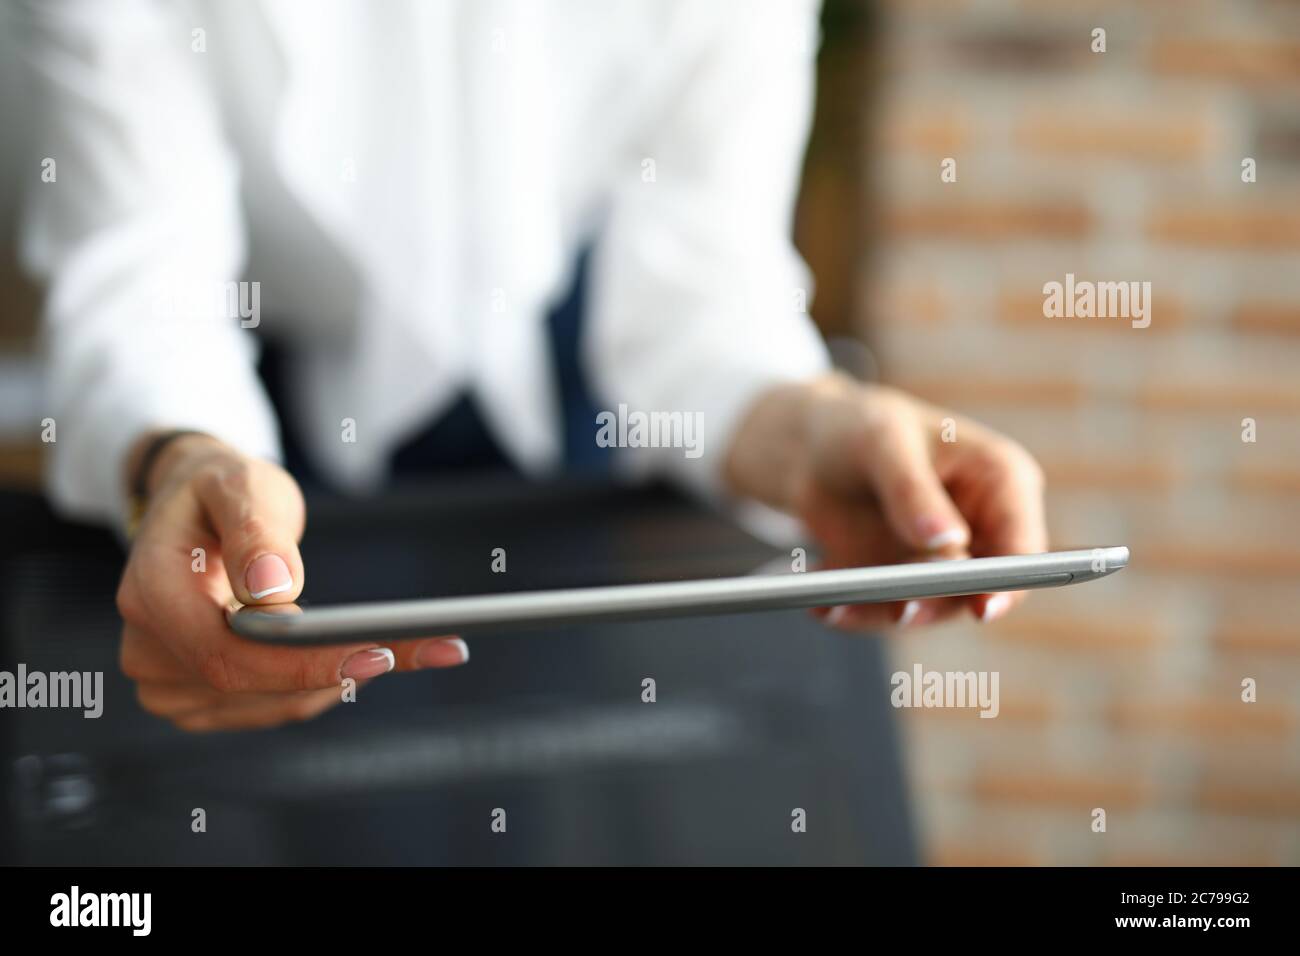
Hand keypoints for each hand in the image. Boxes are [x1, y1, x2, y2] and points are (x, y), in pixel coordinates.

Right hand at [116, 432, 467, 731]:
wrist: (196, 509)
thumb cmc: (223, 490)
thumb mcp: (242, 485)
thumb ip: (256, 532)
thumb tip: (274, 588)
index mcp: (151, 594)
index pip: (227, 656)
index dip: (302, 664)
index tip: (378, 652)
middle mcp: (149, 649)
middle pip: (254, 686)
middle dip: (343, 669)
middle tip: (437, 647)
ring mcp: (169, 682)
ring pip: (273, 704)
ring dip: (343, 678)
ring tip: (410, 643)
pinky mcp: (199, 699)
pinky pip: (273, 706)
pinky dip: (325, 684)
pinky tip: (360, 654)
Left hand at [724, 373, 1047, 630]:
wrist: (811, 448)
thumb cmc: (860, 427)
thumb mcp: (883, 442)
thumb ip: (913, 490)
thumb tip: (949, 542)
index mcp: (1001, 481)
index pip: (1022, 543)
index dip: (1010, 580)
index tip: (981, 607)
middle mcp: (980, 529)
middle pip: (978, 587)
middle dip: (936, 601)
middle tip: (899, 607)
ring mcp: (942, 563)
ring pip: (929, 607)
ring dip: (882, 611)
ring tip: (837, 602)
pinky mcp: (902, 584)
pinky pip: (884, 611)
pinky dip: (853, 610)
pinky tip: (822, 604)